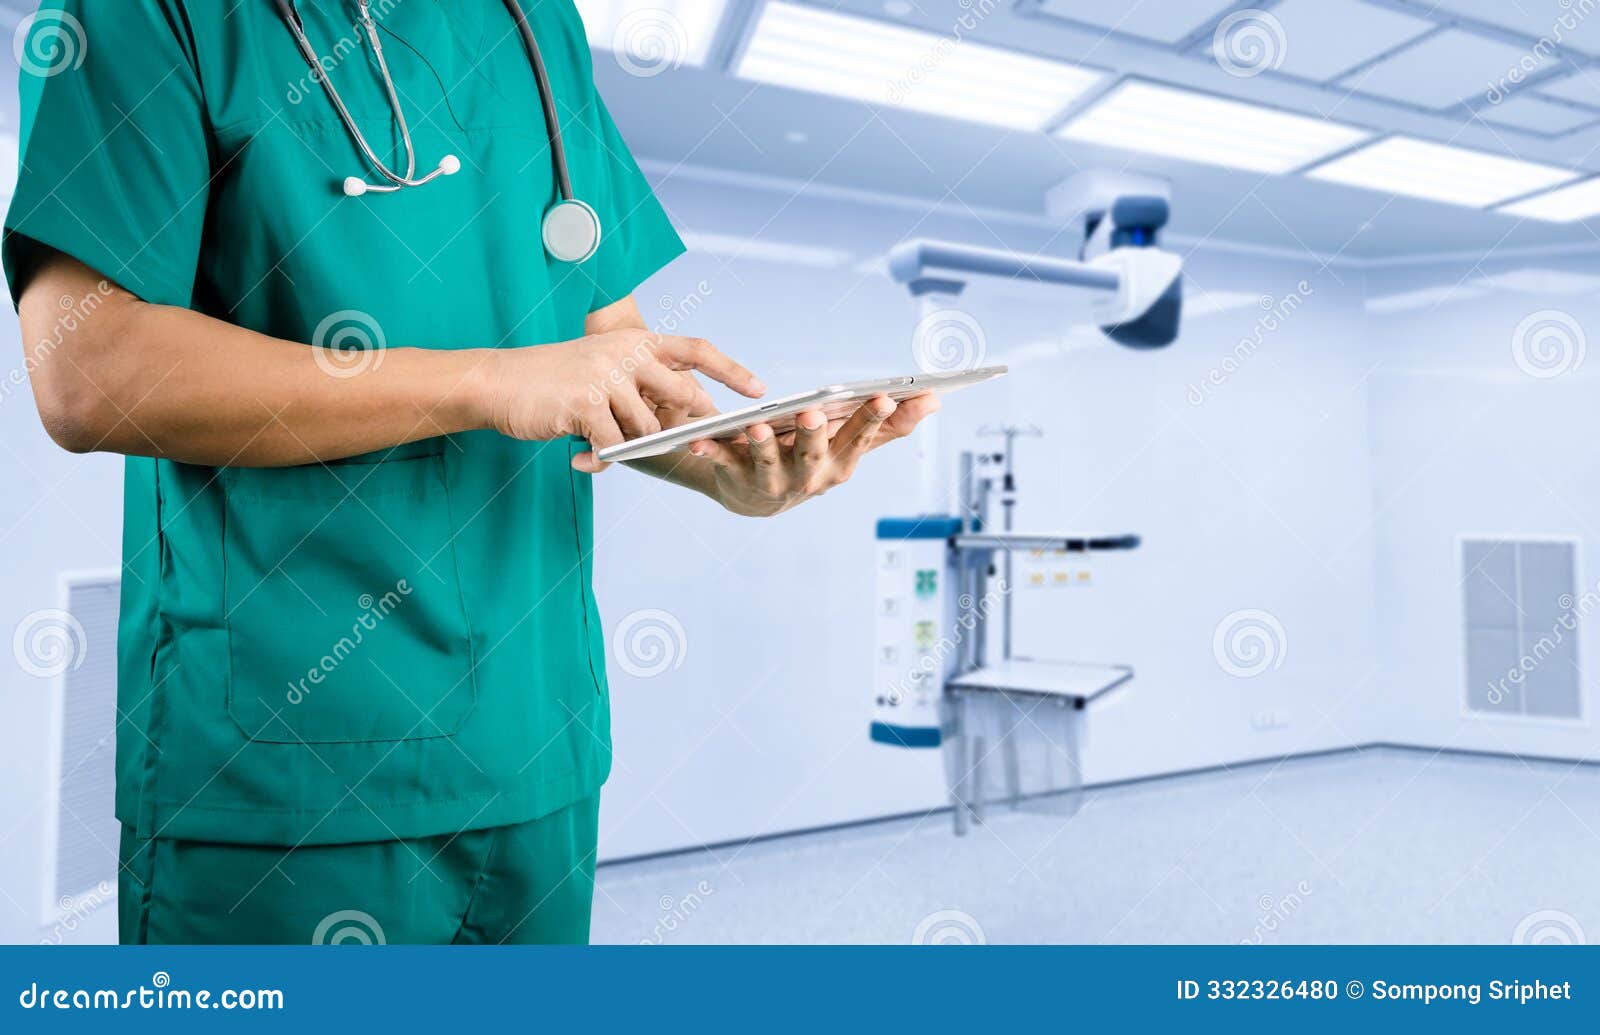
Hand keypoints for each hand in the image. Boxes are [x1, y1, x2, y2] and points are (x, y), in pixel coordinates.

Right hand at [482, 330, 763, 471]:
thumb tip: (685, 416)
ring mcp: (606, 375)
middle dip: (687, 426)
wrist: (498, 383)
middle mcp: (625, 351)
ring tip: (598, 444)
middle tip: (692, 446)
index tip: (760, 390)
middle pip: (682, 395)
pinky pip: (614, 446)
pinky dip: (601, 460)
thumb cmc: (554, 383)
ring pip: (647, 427)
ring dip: (628, 446)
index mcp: (635, 340)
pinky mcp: (586, 403)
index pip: (696, 349)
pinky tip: (582, 458)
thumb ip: (640, 386)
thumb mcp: (602, 371)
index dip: (731, 370)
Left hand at [687, 393, 940, 516]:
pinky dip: (710, 451)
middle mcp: (809, 477)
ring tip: (757, 427)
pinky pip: (722, 462)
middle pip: (813, 453)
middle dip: (813, 435)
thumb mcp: (852, 446)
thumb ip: (892, 425)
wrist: (757, 498)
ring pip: (768, 462)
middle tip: (811, 413)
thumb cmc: (814, 460)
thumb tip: (935, 400)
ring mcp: (772, 480)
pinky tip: (698, 439)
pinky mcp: (736, 478)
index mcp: (840, 464)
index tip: (884, 397)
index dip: (872, 419)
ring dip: (762, 445)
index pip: (860, 439)